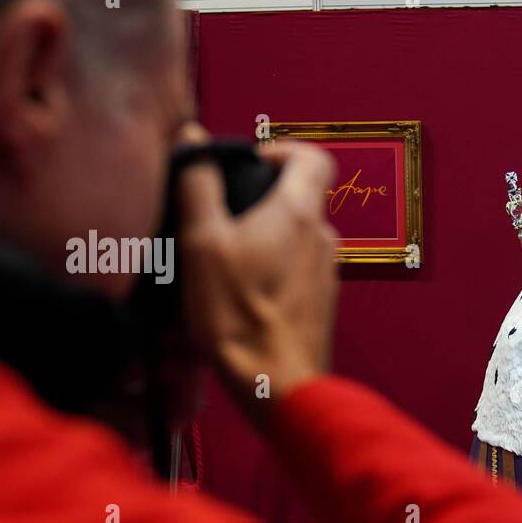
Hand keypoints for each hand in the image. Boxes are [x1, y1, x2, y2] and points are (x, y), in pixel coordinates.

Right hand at [175, 124, 338, 427]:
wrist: (275, 382)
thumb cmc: (238, 314)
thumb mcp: (202, 242)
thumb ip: (198, 185)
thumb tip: (194, 140)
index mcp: (300, 213)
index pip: (313, 156)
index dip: (282, 150)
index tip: (251, 163)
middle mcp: (324, 238)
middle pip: (301, 198)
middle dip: (262, 200)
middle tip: (222, 217)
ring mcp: (327, 273)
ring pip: (297, 237)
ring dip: (265, 238)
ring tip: (225, 260)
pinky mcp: (321, 303)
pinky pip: (297, 271)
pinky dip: (272, 270)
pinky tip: (241, 294)